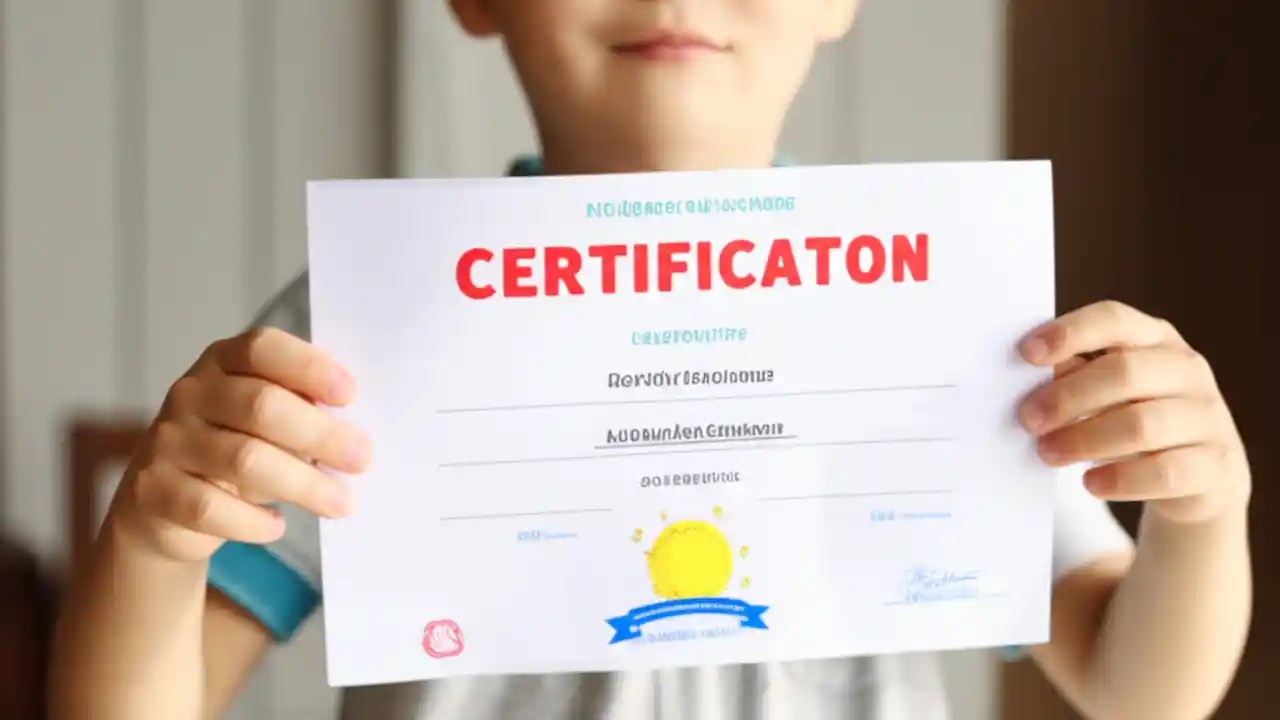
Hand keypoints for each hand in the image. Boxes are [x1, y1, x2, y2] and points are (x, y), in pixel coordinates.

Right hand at [115, 327, 370, 561]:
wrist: (162, 504)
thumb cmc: (236, 450)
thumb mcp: (267, 423)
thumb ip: (300, 414)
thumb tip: (354, 437)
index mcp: (223, 363)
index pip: (262, 349)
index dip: (308, 367)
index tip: (350, 395)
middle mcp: (190, 394)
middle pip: (260, 406)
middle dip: (320, 434)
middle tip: (361, 458)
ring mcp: (167, 442)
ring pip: (243, 460)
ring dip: (302, 484)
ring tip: (340, 502)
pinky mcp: (153, 491)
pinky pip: (210, 507)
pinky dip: (252, 521)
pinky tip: (278, 526)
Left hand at [1016, 301, 1249, 523]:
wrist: (1197, 480)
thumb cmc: (1134, 423)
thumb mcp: (1106, 394)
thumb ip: (1075, 378)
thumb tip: (1037, 377)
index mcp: (1155, 339)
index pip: (1114, 319)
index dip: (1070, 333)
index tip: (1026, 353)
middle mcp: (1187, 370)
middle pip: (1125, 372)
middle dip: (1067, 396)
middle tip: (1028, 419)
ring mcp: (1209, 416)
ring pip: (1143, 424)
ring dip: (1084, 439)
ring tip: (1048, 453)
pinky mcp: (1218, 464)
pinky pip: (1165, 471)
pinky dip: (1121, 479)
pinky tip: (1091, 483)